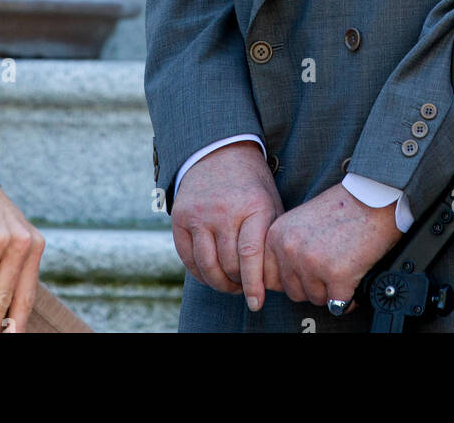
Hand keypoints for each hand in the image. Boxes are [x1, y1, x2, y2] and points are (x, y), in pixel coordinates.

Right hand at [171, 141, 282, 312]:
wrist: (219, 151)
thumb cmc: (251, 185)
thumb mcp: (270, 203)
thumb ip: (271, 239)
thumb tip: (273, 282)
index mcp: (253, 206)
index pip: (250, 255)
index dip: (253, 285)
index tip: (256, 303)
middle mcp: (224, 209)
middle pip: (228, 265)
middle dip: (239, 283)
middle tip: (244, 286)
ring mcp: (199, 212)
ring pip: (207, 266)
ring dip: (219, 283)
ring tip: (229, 283)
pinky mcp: (180, 216)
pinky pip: (188, 258)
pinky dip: (200, 273)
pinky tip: (211, 273)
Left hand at [263, 182, 404, 309]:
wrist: (371, 200)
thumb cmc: (340, 210)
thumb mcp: (300, 222)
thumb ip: (287, 248)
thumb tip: (282, 281)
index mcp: (276, 235)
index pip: (268, 277)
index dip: (290, 280)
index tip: (304, 276)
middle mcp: (289, 249)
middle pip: (293, 292)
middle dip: (312, 286)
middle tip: (329, 268)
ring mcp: (311, 262)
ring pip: (315, 299)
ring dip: (330, 291)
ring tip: (342, 267)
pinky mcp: (336, 275)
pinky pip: (338, 304)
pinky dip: (348, 299)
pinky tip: (354, 281)